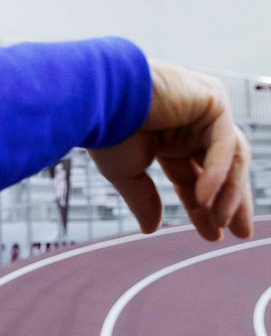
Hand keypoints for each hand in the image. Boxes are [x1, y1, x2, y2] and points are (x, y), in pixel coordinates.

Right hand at [89, 60, 253, 241]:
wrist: (97, 101)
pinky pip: (224, 143)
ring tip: (222, 222)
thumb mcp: (126, 174)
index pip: (193, 176)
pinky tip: (204, 198)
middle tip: (239, 232)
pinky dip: (217, 172)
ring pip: (231, 156)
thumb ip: (143, 199)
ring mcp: (204, 109)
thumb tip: (150, 229)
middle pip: (222, 167)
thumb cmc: (104, 131)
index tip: (212, 235)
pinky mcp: (212, 100)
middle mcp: (190, 123)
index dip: (202, 206)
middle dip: (231, 200)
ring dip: (230, 192)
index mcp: (168, 138)